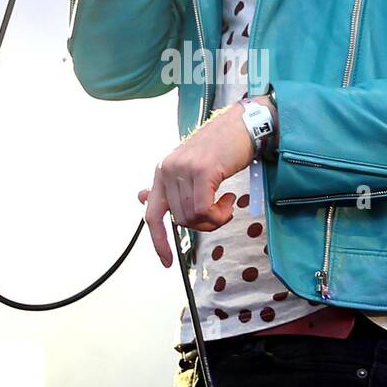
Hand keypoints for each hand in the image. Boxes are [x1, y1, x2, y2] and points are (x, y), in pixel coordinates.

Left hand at [137, 102, 257, 266]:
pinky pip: (205, 210)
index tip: (166, 261)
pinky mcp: (202, 172)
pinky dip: (220, 214)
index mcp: (163, 170)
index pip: (151, 214)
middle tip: (221, 211)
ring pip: (193, 218)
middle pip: (180, 220)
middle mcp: (168, 169)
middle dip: (203, 224)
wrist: (243, 125)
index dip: (157, 241)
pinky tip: (229, 199)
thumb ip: (171, 185)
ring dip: (215, 219)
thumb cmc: (222, 147)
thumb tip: (142, 199)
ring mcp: (183, 170)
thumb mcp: (192, 166)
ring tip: (226, 202)